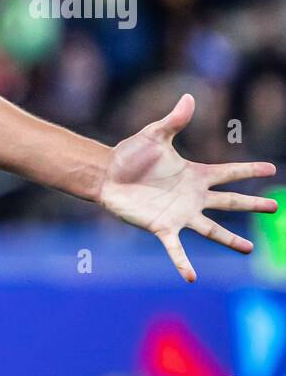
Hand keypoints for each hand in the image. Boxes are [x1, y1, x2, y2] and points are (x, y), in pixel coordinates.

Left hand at [99, 94, 277, 281]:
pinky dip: (183, 263)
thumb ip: (174, 120)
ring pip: (212, 229)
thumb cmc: (129, 155)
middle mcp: (192, 196)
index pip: (229, 172)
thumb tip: (190, 97)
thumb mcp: (154, 135)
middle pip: (229, 201)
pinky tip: (191, 277)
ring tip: (249, 249)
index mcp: (194, 174)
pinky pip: (176, 248)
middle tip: (275, 207)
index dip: (249, 169)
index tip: (272, 167)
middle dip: (252, 203)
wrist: (106, 175)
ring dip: (230, 239)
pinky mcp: (162, 227)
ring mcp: (179, 214)